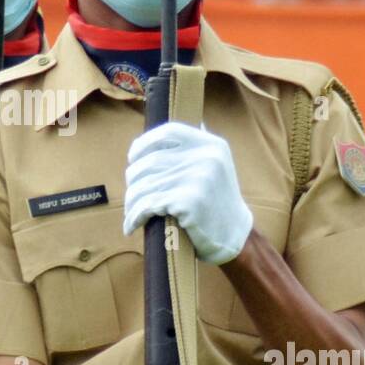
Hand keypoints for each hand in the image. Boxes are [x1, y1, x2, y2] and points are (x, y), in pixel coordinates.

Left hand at [124, 122, 252, 264]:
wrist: (234, 237)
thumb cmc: (217, 203)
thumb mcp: (215, 166)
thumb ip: (194, 148)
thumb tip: (166, 128)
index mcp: (211, 145)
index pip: (169, 132)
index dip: (144, 143)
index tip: (132, 158)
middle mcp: (206, 157)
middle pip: (151, 162)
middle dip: (134, 180)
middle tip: (133, 195)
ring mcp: (197, 178)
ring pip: (146, 185)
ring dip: (132, 202)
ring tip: (131, 213)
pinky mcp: (188, 201)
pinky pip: (148, 205)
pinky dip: (134, 216)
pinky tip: (131, 226)